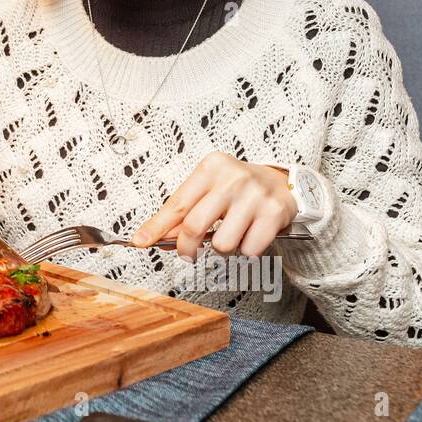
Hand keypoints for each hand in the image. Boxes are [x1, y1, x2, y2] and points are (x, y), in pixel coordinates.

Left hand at [130, 152, 296, 260]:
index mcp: (211, 168)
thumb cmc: (236, 189)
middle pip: (194, 226)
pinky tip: (250, 235)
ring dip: (222, 249)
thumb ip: (184, 213)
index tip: (141, 241)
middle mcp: (233, 178)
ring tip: (230, 235)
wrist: (281, 183)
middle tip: (188, 254)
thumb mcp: (208, 190)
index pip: (177, 204)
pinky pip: (249, 250)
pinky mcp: (274, 213)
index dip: (156, 227)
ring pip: (222, 244)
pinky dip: (246, 251)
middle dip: (186, 248)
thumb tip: (156, 237)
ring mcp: (255, 195)